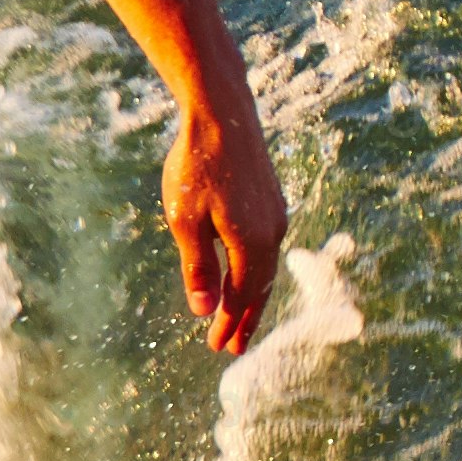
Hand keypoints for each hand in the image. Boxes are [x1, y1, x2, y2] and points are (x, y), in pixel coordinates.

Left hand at [168, 96, 285, 353]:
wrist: (221, 112)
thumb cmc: (197, 166)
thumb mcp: (185, 221)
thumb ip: (197, 267)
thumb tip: (204, 310)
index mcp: (251, 243)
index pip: (242, 297)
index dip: (229, 324)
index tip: (217, 348)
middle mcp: (272, 232)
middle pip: (260, 288)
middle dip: (246, 319)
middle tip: (232, 347)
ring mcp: (276, 214)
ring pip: (266, 267)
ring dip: (252, 295)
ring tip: (239, 316)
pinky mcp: (271, 200)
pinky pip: (266, 247)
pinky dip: (255, 269)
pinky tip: (245, 272)